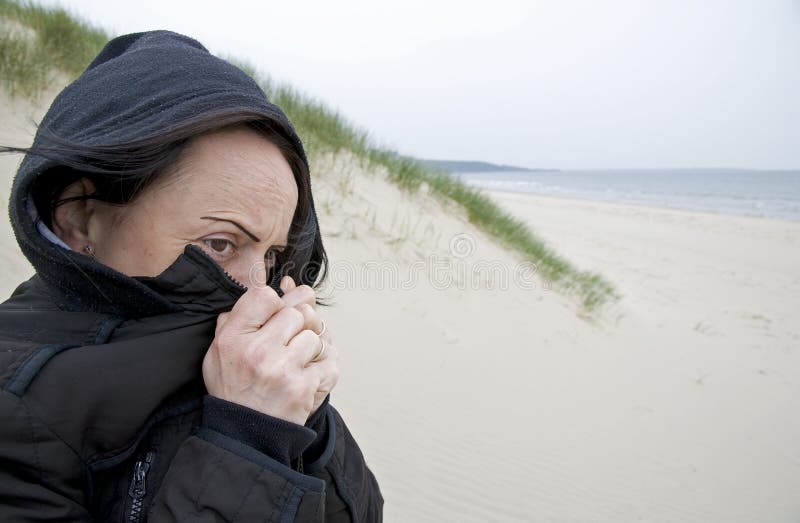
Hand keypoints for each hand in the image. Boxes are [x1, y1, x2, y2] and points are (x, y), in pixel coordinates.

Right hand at [202, 282, 337, 424]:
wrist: (244, 437)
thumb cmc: (236, 388)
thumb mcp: (221, 350)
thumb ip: (244, 315)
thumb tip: (284, 284)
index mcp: (233, 338)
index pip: (266, 296)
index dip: (277, 303)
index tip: (276, 317)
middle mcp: (257, 351)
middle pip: (298, 312)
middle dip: (300, 325)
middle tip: (291, 342)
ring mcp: (283, 369)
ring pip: (316, 336)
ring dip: (312, 347)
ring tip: (297, 362)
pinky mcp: (304, 388)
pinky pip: (330, 360)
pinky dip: (325, 367)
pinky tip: (309, 376)